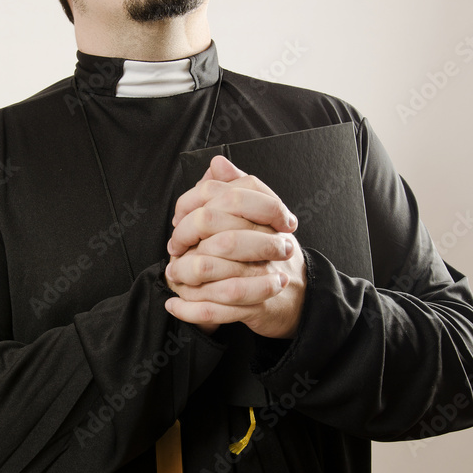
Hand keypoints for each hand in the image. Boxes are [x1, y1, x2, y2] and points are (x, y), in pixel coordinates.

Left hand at [164, 157, 306, 338]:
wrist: (300, 297)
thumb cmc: (272, 254)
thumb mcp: (259, 216)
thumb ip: (237, 188)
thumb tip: (217, 163)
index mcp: (267, 216)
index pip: (226, 197)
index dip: (194, 203)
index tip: (180, 216)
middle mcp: (269, 242)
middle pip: (217, 230)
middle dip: (187, 238)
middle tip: (175, 247)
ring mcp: (263, 274)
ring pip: (213, 268)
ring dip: (184, 273)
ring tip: (172, 274)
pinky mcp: (256, 305)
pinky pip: (216, 309)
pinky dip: (189, 309)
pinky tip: (173, 304)